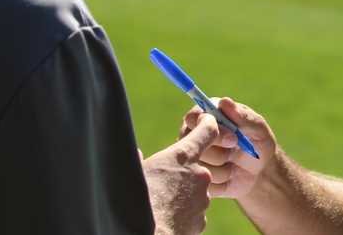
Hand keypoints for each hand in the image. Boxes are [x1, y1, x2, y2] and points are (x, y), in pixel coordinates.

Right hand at [144, 114, 218, 234]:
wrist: (148, 234)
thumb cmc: (136, 201)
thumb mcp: (134, 173)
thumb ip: (139, 160)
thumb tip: (136, 153)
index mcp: (182, 157)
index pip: (206, 131)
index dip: (208, 124)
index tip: (208, 120)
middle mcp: (199, 174)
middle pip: (196, 167)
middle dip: (182, 173)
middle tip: (162, 183)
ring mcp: (202, 198)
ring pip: (193, 191)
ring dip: (181, 195)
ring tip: (160, 203)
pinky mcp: (202, 219)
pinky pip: (193, 211)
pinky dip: (182, 213)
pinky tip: (166, 218)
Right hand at [180, 97, 276, 199]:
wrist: (259, 173)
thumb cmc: (258, 143)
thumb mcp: (258, 129)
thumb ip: (242, 116)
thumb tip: (224, 102)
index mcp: (206, 115)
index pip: (193, 118)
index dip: (213, 130)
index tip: (233, 138)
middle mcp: (192, 135)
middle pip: (193, 144)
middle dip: (220, 152)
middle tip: (235, 150)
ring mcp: (190, 157)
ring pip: (198, 167)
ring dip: (223, 169)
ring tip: (233, 164)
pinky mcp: (193, 180)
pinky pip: (202, 184)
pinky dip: (220, 183)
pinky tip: (228, 178)